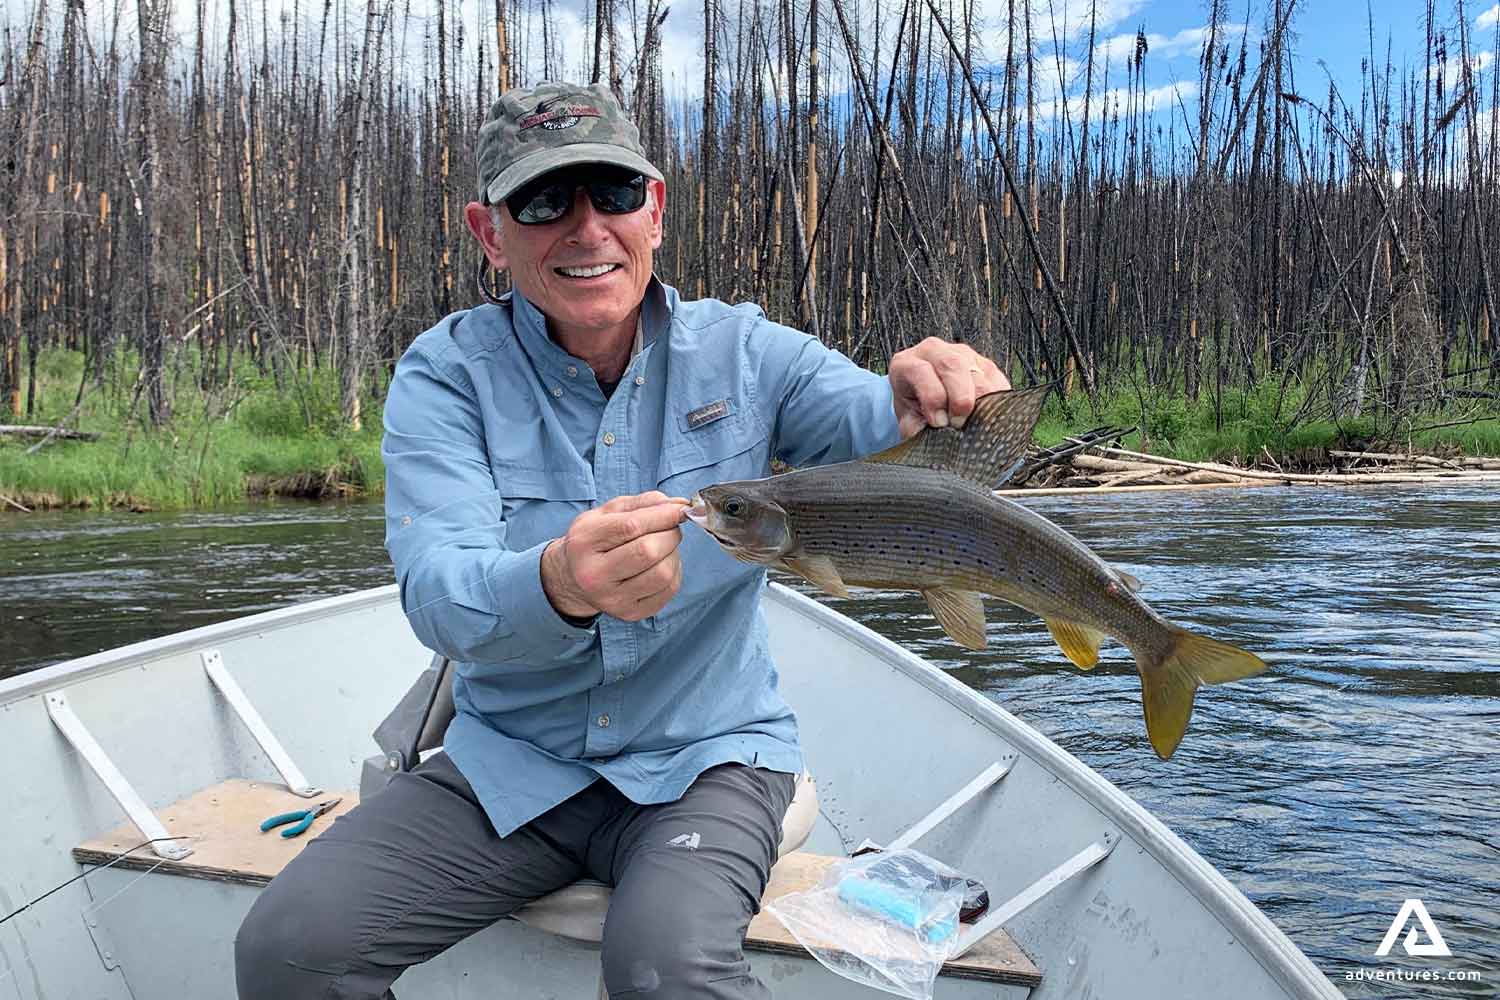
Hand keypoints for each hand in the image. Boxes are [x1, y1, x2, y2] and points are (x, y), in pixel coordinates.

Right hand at [541, 491, 689, 621]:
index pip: (631, 526)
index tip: (681, 509)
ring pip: (663, 573)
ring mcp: (612, 599)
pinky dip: (674, 572)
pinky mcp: (630, 613)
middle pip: (649, 551)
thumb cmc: (595, 541)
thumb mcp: (608, 513)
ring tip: (664, 547)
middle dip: (670, 534)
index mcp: (585, 542)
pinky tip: (662, 564)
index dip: (663, 515)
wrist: (573, 579)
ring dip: (674, 554)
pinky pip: (669, 590)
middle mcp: (594, 575)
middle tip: (670, 528)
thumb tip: (680, 505)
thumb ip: (644, 503)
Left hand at [888, 337, 1011, 439]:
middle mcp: (934, 351)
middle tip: (960, 424)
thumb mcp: (908, 422)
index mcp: (907, 363)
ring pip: (979, 373)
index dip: (933, 399)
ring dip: (980, 403)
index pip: (921, 372)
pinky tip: (986, 417)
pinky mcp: (986, 365)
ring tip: (973, 424)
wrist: (926, 405)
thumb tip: (937, 437)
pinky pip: (997, 382)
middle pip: (953, 366)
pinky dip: (996, 402)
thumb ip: (917, 428)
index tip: (939, 423)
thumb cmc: (915, 413)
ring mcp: (963, 355)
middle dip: (960, 398)